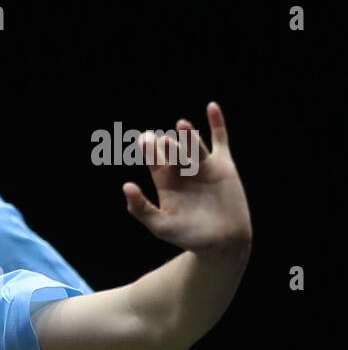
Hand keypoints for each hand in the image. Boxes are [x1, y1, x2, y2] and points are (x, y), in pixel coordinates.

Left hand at [123, 102, 251, 252]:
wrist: (223, 242)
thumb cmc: (189, 236)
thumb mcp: (160, 225)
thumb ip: (141, 208)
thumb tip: (125, 185)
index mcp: (166, 184)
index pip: (155, 163)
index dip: (150, 152)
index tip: (144, 141)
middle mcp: (182, 172)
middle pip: (173, 152)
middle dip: (167, 146)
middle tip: (160, 140)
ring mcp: (203, 167)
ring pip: (193, 145)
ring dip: (188, 136)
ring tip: (181, 126)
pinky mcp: (223, 165)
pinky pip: (220, 140)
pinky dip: (216, 124)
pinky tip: (211, 107)